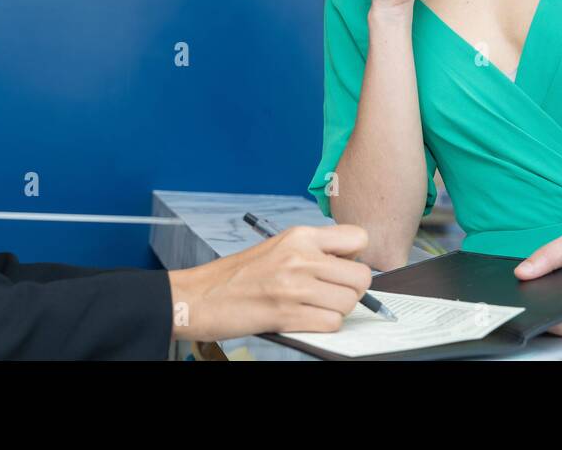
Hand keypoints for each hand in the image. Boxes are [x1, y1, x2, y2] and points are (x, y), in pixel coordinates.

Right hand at [167, 225, 372, 341]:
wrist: (200, 296)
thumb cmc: (237, 275)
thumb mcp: (278, 247)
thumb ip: (313, 250)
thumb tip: (350, 263)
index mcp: (299, 236)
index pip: (358, 238)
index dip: (356, 257)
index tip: (343, 267)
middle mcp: (300, 257)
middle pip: (361, 276)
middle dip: (351, 290)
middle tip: (330, 292)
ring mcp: (295, 286)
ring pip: (349, 302)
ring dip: (337, 310)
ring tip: (313, 306)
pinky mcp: (288, 315)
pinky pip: (331, 324)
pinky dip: (323, 326)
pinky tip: (304, 318)